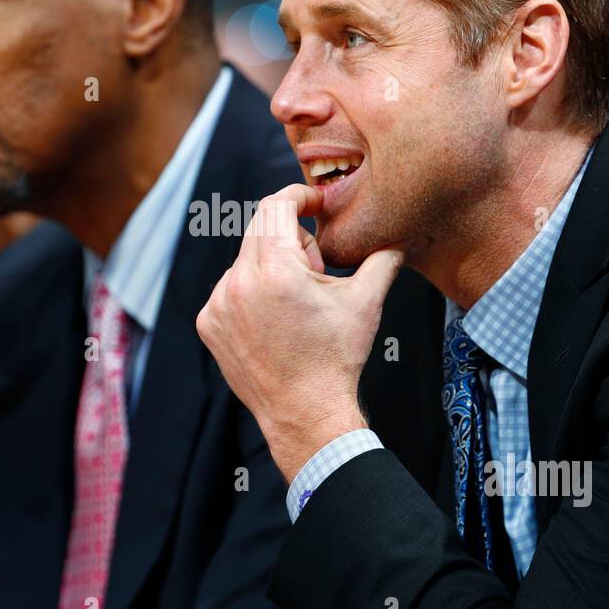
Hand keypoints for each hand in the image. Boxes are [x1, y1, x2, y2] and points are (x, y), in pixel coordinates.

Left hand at [195, 183, 404, 481]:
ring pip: (246, 259)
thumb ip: (383, 258)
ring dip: (271, 267)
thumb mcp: (365, 303)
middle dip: (292, 237)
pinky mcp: (209, 323)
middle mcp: (238, 282)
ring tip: (296, 304)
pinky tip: (274, 319)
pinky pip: (229, 288)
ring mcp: (219, 304)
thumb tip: (400, 235)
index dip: (299, 196)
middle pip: (261, 229)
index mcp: (275, 269)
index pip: (277, 205)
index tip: (314, 203)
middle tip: (317, 270)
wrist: (305, 413)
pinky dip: (250, 292)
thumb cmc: (335, 359)